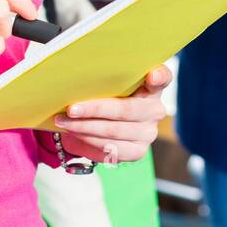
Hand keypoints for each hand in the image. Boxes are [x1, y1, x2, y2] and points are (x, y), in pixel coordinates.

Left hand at [54, 64, 171, 164]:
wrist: (104, 123)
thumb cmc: (106, 95)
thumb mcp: (108, 83)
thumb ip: (104, 77)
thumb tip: (75, 75)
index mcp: (152, 86)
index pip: (162, 78)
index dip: (158, 76)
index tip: (150, 75)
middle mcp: (155, 110)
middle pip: (125, 110)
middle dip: (95, 110)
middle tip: (71, 108)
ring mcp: (148, 133)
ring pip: (114, 132)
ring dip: (84, 127)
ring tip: (63, 122)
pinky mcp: (137, 151)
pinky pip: (110, 149)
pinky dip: (88, 142)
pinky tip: (72, 135)